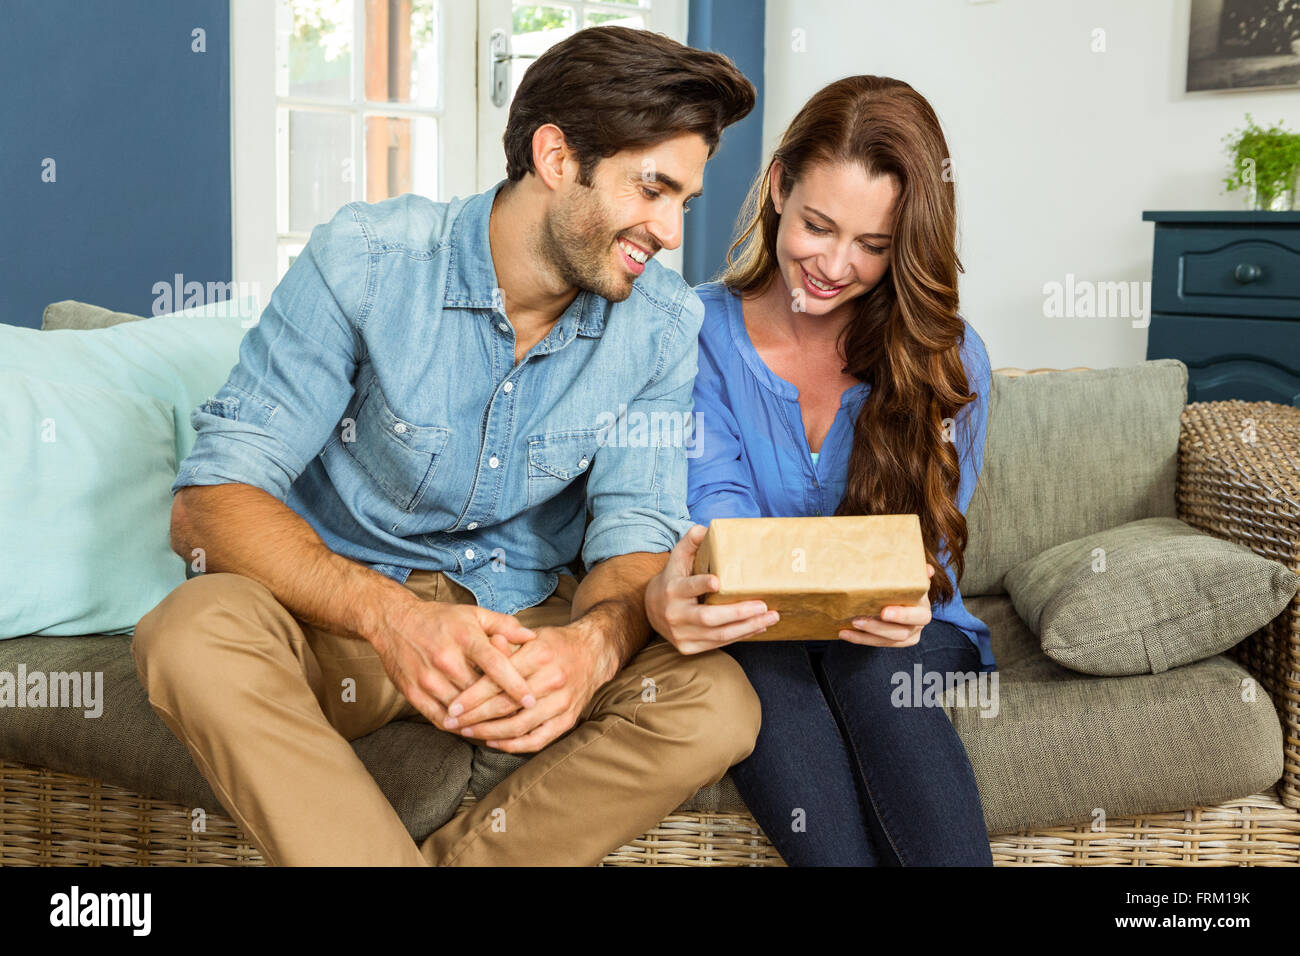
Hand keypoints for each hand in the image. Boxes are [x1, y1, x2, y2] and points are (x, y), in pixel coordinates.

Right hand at [368, 599, 538, 729]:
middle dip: (502, 708)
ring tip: (502, 729)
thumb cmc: (440, 619)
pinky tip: (473, 730)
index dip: (515, 685)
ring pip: (461, 710)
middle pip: (480, 693)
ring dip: (481, 722)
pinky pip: (440, 718)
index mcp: (465, 638)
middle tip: (523, 719)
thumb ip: (504, 625)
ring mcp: (428, 679)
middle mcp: (446, 659)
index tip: (531, 700)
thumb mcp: (474, 613)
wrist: (393, 621)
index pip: (495, 665)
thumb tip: (532, 637)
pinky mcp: (413, 693)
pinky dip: (459, 727)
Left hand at [440, 621, 609, 752]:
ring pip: (520, 725)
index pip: (498, 680)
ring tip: (467, 732)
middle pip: (506, 705)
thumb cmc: (553, 644)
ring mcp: (562, 702)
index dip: (471, 697)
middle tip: (451, 723)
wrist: (592, 653)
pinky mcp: (568, 719)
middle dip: (474, 717)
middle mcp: (553, 679)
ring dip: (489, 732)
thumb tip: (486, 647)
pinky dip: (514, 744)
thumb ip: (506, 644)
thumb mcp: (529, 637)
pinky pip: (538, 739)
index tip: (452, 707)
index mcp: (540, 655)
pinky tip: (494, 742)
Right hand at [645, 523, 777, 653]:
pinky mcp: (688, 648)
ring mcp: (681, 634)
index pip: (688, 587)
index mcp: (672, 590)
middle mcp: (675, 614)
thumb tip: (704, 529)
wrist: (650, 611)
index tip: (718, 582)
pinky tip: (758, 627)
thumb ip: (689, 543)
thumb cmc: (672, 580)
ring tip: (771, 617)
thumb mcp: (676, 559)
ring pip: (719, 635)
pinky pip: (719, 643)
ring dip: (748, 627)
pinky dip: (741, 635)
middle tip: (763, 605)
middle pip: (709, 618)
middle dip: (738, 613)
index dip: (702, 585)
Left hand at [838, 564, 934, 646]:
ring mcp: (907, 636)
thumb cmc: (905, 585)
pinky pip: (876, 643)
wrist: (903, 597)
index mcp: (923, 608)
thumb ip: (918, 573)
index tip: (883, 612)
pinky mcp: (894, 643)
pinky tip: (844, 633)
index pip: (918, 616)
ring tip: (849, 624)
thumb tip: (928, 569)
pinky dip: (859, 639)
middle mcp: (917, 625)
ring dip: (866, 634)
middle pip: (901, 632)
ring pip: (887, 641)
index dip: (902, 616)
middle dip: (878, 627)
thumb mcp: (912, 577)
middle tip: (857, 620)